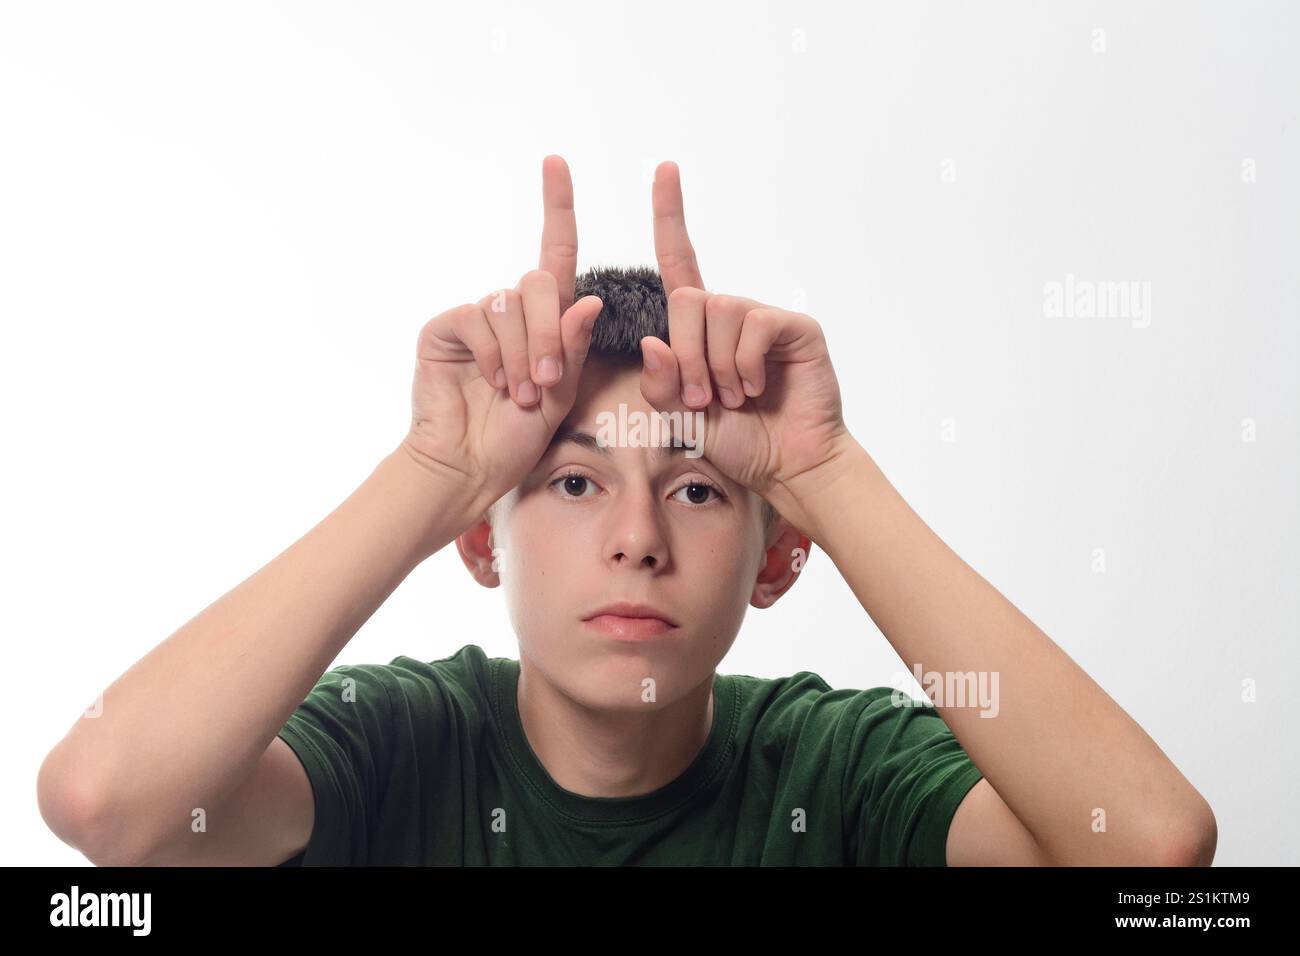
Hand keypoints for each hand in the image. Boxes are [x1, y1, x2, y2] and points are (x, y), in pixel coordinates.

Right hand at [401, 156, 602, 509]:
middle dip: (551, 333)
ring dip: (524, 351)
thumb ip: (576, 347)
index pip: (555, 252)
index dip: (557, 206)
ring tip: (521, 392)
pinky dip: (494, 353)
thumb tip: (590, 299)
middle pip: (539, 283)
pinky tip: (495, 382)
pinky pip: (479, 318)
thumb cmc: (518, 436)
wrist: (471, 466)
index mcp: (544, 320)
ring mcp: (475, 317)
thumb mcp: (564, 393)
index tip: (557, 163)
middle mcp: (509, 311)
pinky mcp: (444, 327)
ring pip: (510, 304)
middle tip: (547, 380)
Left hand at [641, 163, 854, 518]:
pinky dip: (744, 363)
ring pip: (719, 312)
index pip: (679, 262)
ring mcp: (765, 319)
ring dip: (715, 366)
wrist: (785, 466)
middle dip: (685, 355)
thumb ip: (659, 383)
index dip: (671, 216)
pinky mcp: (796, 328)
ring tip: (733, 397)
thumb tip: (651, 342)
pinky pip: (754, 324)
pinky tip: (755, 388)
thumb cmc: (736, 440)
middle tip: (701, 396)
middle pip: (687, 301)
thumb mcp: (681, 416)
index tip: (665, 170)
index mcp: (700, 329)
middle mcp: (732, 315)